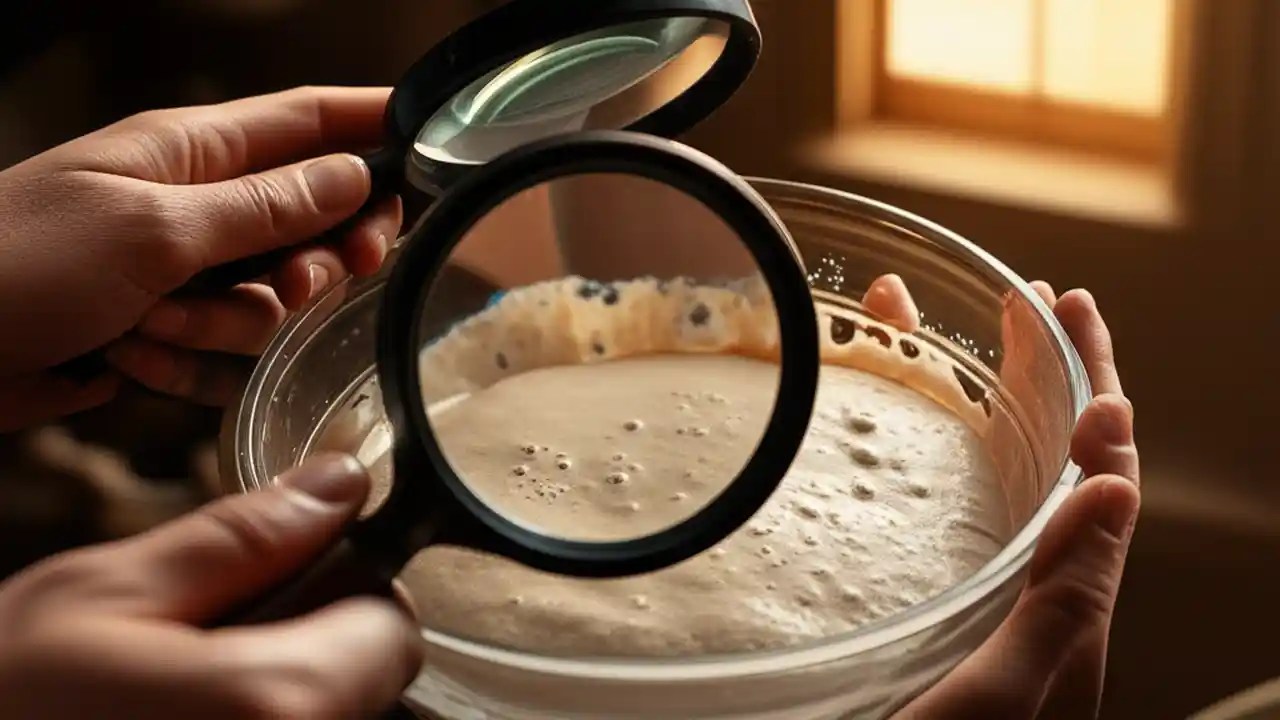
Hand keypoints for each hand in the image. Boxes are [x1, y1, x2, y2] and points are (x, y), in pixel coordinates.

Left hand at [0, 86, 402, 424]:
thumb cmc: (15, 265)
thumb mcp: (152, 228)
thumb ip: (264, 206)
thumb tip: (353, 176)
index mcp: (191, 151)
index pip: (308, 119)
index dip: (373, 125)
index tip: (433, 141)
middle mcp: (195, 205)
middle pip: (311, 222)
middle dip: (308, 262)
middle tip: (296, 284)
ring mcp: (179, 269)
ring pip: (271, 301)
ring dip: (226, 325)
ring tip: (153, 324)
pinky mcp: (163, 328)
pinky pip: (226, 351)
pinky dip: (188, 362)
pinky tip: (130, 357)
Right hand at [0, 453, 423, 719]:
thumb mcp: (103, 596)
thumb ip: (242, 540)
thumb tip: (339, 483)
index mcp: (274, 708)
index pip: (394, 630)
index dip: (345, 592)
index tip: (286, 587)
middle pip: (373, 687)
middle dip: (315, 649)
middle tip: (213, 649)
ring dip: (284, 699)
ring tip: (182, 701)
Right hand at [862, 277, 1139, 718]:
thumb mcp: (1008, 694)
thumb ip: (1066, 601)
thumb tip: (1121, 481)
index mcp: (1066, 606)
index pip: (1101, 471)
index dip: (1091, 383)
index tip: (1065, 309)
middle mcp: (1022, 589)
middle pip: (1045, 455)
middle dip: (1035, 369)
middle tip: (1016, 300)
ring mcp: (964, 592)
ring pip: (976, 470)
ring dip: (957, 391)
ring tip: (917, 325)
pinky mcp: (908, 602)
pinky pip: (921, 507)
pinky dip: (901, 446)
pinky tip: (866, 420)